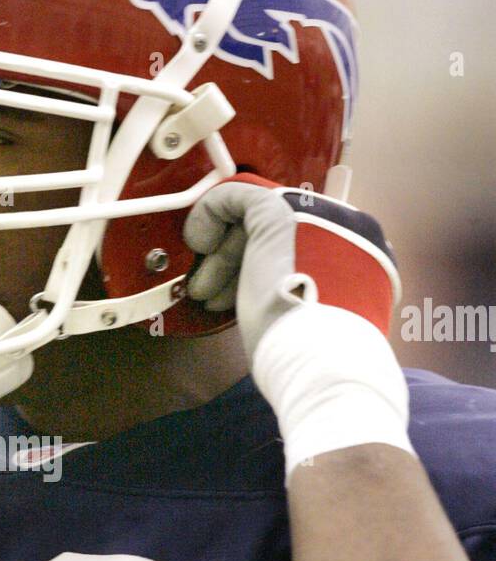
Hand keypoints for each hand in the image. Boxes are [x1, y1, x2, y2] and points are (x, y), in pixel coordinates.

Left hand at [184, 175, 412, 478]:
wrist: (324, 365)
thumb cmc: (316, 361)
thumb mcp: (318, 323)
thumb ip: (306, 300)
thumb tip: (273, 299)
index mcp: (362, 256)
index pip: (303, 249)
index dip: (261, 270)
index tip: (236, 297)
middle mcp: (346, 229)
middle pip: (277, 235)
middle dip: (237, 265)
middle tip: (211, 297)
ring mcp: (317, 217)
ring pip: (255, 221)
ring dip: (223, 257)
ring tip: (202, 291)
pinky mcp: (281, 212)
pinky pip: (238, 195)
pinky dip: (210, 214)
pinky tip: (198, 244)